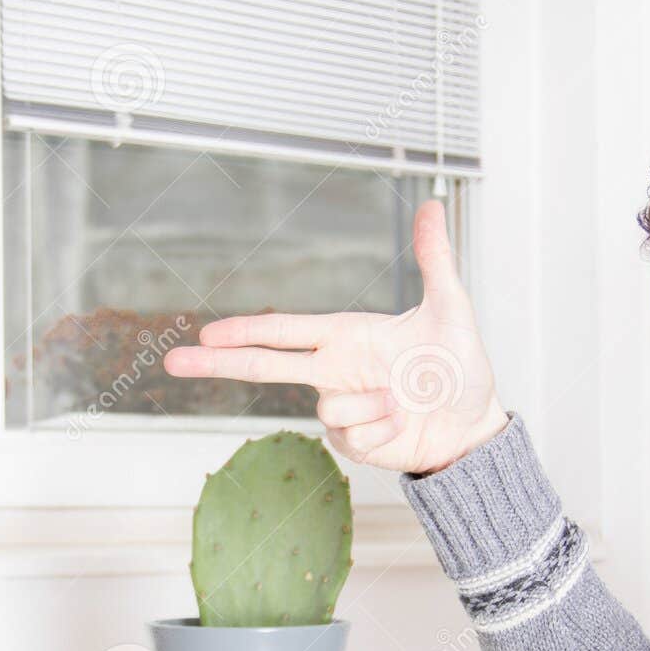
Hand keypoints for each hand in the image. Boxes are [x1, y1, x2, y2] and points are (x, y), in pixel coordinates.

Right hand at [163, 199, 509, 474]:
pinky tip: (402, 424)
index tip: (207, 331)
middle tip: (174, 363)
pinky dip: (383, 429)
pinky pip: (352, 436)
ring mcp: (341, 409)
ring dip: (373, 405)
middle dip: (218, 366)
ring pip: (329, 408)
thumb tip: (433, 206)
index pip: (286, 331)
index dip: (246, 330)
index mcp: (347, 336)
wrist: (475, 424)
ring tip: (406, 399)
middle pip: (264, 367)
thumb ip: (434, 259)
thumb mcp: (451, 309)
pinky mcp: (353, 443)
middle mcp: (335, 370)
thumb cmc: (461, 367)